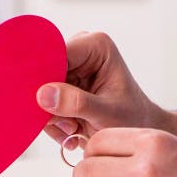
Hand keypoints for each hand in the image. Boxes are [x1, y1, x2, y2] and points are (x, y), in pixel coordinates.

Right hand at [36, 32, 176, 148]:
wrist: (136, 129)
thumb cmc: (132, 118)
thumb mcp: (107, 113)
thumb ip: (77, 103)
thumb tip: (44, 94)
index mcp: (96, 46)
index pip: (56, 53)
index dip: (43, 76)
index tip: (40, 101)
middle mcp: (80, 51)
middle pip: (44, 72)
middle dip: (49, 102)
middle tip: (68, 126)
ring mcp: (70, 68)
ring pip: (41, 90)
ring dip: (52, 116)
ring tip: (74, 130)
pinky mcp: (63, 84)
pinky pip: (43, 102)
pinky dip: (53, 120)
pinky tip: (71, 130)